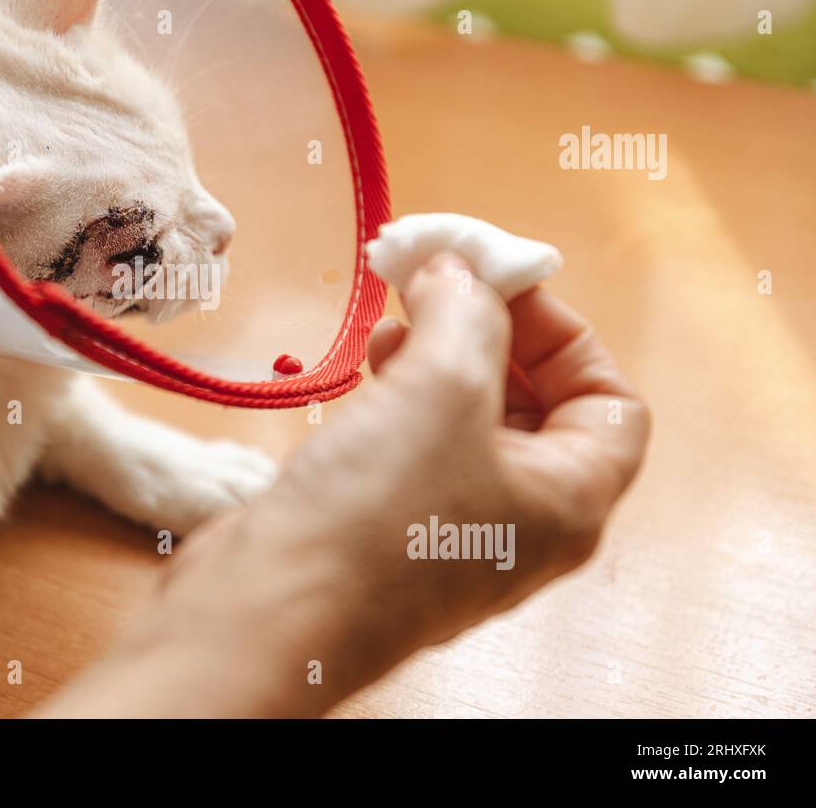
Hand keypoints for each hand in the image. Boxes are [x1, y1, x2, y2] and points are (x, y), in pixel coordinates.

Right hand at [40, 253, 649, 716]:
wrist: (270, 610)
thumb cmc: (377, 518)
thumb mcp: (443, 384)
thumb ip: (467, 310)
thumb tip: (458, 269)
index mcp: (570, 501)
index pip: (610, 401)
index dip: (563, 333)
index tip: (499, 285)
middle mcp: (521, 524)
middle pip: (536, 406)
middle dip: (491, 336)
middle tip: (441, 287)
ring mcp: (452, 534)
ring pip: (468, 424)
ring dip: (439, 359)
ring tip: (393, 325)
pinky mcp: (389, 531)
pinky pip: (416, 448)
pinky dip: (400, 396)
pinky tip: (365, 370)